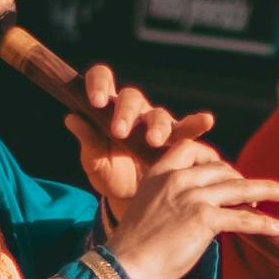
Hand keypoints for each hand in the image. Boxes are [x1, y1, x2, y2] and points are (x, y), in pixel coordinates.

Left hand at [49, 58, 187, 224]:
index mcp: (108, 108)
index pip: (102, 80)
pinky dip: (196, 124)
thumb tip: (72, 118)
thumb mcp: (95, 163)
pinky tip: (206, 121)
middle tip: (120, 131)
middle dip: (126, 113)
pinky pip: (186, 129)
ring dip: (155, 126)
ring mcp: (156, 122)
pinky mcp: (175, 140)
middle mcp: (134, 110)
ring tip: (153, 141)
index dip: (99, 84)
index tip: (95, 101)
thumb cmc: (110, 175)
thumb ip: (87, 141)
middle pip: (132, 97)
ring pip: (158, 114)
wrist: (130, 198)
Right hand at [98, 141, 278, 278]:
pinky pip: (243, 217)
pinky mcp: (205, 219)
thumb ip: (173, 200)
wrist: (124, 266)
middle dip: (242, 179)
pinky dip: (265, 223)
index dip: (214, 157)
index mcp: (159, 173)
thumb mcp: (149, 210)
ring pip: (239, 187)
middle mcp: (178, 179)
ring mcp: (193, 197)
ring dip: (267, 189)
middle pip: (221, 168)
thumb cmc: (134, 248)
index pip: (192, 149)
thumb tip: (203, 211)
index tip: (226, 169)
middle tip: (258, 193)